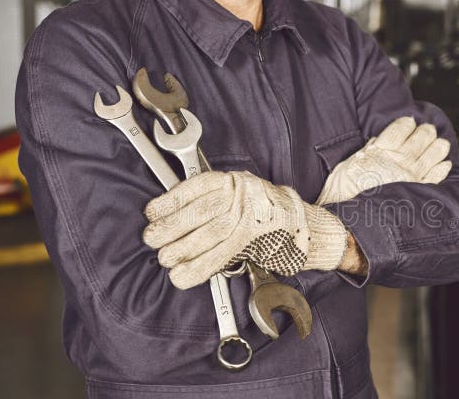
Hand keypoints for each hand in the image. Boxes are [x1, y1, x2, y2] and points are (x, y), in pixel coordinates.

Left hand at [143, 171, 347, 288]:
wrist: (306, 228)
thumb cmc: (268, 216)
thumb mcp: (241, 198)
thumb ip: (213, 203)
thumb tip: (174, 219)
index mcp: (236, 182)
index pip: (197, 187)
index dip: (170, 201)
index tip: (152, 212)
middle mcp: (245, 195)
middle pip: (201, 211)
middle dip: (171, 227)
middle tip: (153, 239)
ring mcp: (252, 217)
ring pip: (209, 233)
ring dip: (182, 249)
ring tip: (165, 258)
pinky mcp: (257, 240)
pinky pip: (222, 255)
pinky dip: (199, 268)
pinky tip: (183, 276)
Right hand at [316, 117, 452, 204]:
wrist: (349, 218)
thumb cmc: (343, 191)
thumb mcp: (347, 165)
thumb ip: (365, 152)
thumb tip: (376, 142)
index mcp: (380, 151)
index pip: (400, 129)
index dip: (406, 123)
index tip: (409, 122)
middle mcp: (399, 160)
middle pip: (421, 138)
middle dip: (426, 131)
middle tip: (428, 130)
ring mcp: (410, 176)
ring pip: (433, 154)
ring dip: (438, 146)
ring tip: (441, 143)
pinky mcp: (416, 192)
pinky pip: (436, 177)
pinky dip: (442, 169)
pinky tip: (445, 164)